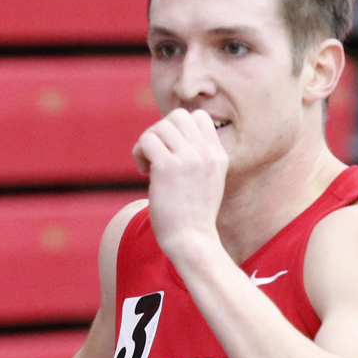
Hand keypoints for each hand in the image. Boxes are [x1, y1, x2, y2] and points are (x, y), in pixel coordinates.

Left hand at [132, 108, 225, 263]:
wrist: (191, 240)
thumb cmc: (193, 216)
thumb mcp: (207, 180)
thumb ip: (198, 157)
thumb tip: (170, 133)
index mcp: (218, 155)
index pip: (199, 117)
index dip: (180, 129)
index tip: (173, 151)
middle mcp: (206, 153)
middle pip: (177, 116)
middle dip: (162, 132)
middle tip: (157, 156)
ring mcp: (188, 158)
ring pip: (159, 127)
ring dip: (148, 143)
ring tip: (148, 166)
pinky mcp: (167, 167)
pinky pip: (146, 140)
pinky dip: (139, 152)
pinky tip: (144, 172)